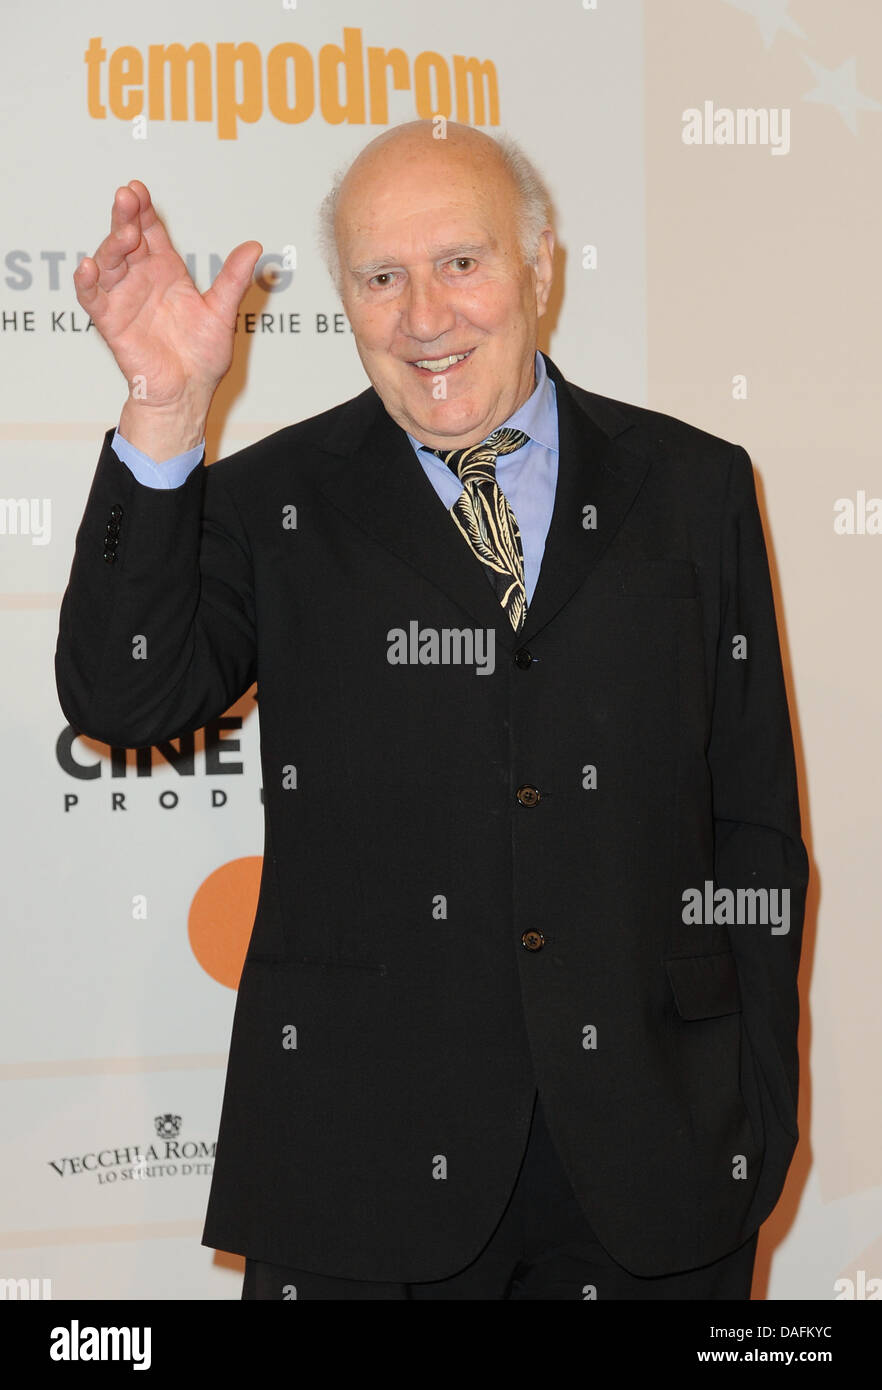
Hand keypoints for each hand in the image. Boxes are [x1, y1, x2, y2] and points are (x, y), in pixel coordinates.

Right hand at [74, 180, 261, 456]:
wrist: (189, 393)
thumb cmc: (203, 356)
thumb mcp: (222, 312)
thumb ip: (234, 279)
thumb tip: (254, 247)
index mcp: (166, 272)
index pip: (150, 233)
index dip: (143, 211)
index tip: (138, 189)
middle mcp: (141, 279)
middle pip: (126, 240)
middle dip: (124, 218)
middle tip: (126, 198)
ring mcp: (123, 298)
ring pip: (108, 263)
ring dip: (111, 246)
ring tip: (123, 235)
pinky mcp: (111, 322)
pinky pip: (92, 298)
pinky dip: (87, 283)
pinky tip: (88, 267)